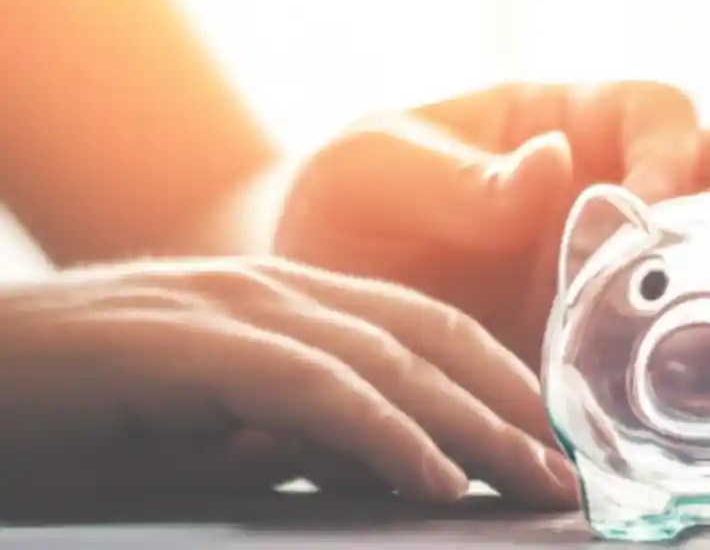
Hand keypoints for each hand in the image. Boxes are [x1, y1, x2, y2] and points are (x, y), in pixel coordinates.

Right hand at [0, 257, 576, 507]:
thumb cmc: (75, 414)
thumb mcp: (209, 432)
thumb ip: (292, 436)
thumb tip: (377, 463)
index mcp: (285, 302)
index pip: (422, 331)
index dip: (496, 381)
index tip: (551, 441)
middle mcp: (273, 292)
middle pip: (426, 339)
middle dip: (508, 406)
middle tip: (570, 472)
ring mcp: (231, 312)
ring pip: (385, 359)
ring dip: (471, 423)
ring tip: (532, 481)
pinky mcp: (186, 351)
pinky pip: (311, 390)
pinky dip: (382, 434)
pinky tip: (432, 478)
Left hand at [273, 82, 709, 369]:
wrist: (309, 311)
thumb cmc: (341, 204)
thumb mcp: (376, 168)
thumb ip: (459, 175)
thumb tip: (555, 164)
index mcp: (557, 124)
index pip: (651, 110)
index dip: (672, 149)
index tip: (654, 206)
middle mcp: (598, 195)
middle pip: (705, 186)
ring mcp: (601, 274)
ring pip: (699, 270)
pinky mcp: (588, 349)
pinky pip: (654, 356)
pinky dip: (693, 376)